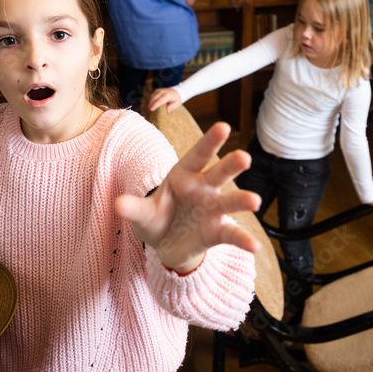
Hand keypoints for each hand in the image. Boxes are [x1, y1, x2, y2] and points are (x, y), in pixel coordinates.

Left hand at [115, 122, 261, 272]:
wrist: (166, 244)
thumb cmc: (156, 218)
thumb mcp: (142, 214)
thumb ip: (133, 208)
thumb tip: (117, 204)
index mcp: (184, 175)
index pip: (198, 155)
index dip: (210, 141)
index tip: (224, 126)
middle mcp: (203, 189)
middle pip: (219, 173)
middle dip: (232, 165)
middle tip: (244, 157)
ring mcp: (212, 210)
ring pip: (230, 201)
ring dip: (242, 200)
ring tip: (255, 201)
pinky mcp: (217, 231)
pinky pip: (231, 234)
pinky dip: (243, 239)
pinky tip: (255, 246)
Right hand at [148, 87, 182, 112]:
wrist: (177, 91)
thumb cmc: (177, 99)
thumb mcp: (177, 104)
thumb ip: (172, 108)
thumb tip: (167, 111)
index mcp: (167, 95)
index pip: (160, 101)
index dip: (155, 105)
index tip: (151, 109)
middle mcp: (162, 92)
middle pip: (154, 98)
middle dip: (151, 104)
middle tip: (149, 110)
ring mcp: (159, 90)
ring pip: (152, 96)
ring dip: (150, 102)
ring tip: (150, 108)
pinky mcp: (157, 90)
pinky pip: (152, 95)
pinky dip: (151, 99)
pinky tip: (151, 104)